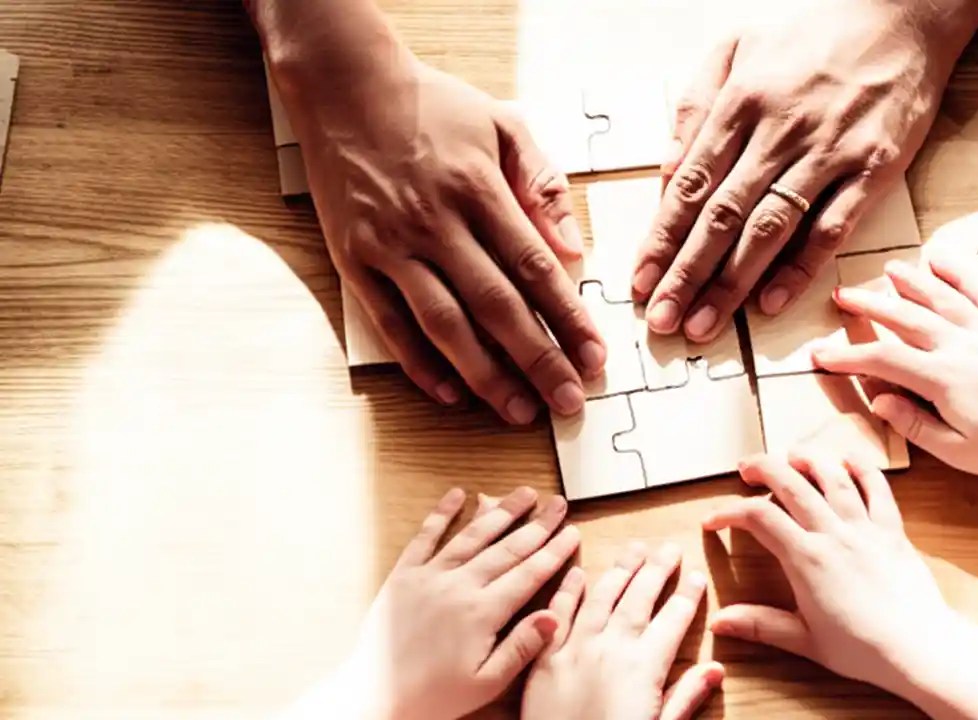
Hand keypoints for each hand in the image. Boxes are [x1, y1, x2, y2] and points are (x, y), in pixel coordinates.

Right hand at [272, 24, 604, 423]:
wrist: (343, 85)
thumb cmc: (430, 104)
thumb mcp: (503, 123)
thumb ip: (543, 185)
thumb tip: (575, 251)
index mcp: (478, 190)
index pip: (535, 269)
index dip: (568, 319)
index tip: (594, 357)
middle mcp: (435, 223)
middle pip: (497, 306)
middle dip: (538, 361)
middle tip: (568, 402)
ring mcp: (390, 246)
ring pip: (444, 324)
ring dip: (485, 374)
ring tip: (518, 411)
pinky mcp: (354, 260)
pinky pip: (390, 323)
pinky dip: (420, 362)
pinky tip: (451, 392)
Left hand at [334, 487, 579, 719]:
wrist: (376, 696)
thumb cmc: (434, 696)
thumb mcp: (486, 683)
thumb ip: (521, 647)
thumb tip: (554, 617)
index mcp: (482, 613)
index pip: (528, 575)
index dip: (553, 552)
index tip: (572, 533)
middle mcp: (458, 586)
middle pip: (507, 549)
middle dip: (537, 525)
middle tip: (558, 504)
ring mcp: (429, 577)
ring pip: (472, 535)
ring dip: (501, 512)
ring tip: (524, 493)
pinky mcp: (403, 575)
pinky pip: (425, 537)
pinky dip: (441, 514)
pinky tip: (457, 495)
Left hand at [522, 542, 723, 719]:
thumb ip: (685, 699)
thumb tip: (715, 670)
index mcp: (644, 668)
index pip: (673, 620)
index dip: (687, 596)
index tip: (696, 575)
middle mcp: (611, 650)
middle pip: (639, 598)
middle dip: (657, 569)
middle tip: (669, 547)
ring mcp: (574, 651)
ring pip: (601, 597)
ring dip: (620, 569)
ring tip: (634, 549)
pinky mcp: (544, 661)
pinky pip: (557, 615)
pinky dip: (568, 591)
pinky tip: (577, 572)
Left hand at [633, 0, 977, 342]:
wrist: (903, 16)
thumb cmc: (814, 38)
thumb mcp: (739, 47)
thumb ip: (697, 104)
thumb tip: (668, 169)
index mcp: (742, 101)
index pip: (691, 184)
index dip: (662, 239)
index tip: (641, 281)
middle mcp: (781, 130)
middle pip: (722, 215)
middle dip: (686, 273)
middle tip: (663, 319)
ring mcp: (829, 152)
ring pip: (769, 229)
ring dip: (732, 283)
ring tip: (704, 324)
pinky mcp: (873, 169)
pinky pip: (831, 229)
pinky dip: (800, 269)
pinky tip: (771, 302)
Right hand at [704, 451, 955, 689]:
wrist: (920, 648)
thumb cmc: (865, 649)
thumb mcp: (805, 641)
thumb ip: (761, 625)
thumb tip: (718, 621)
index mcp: (806, 559)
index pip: (758, 517)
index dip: (729, 511)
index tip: (713, 520)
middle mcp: (833, 534)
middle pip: (791, 483)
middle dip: (763, 467)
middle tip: (746, 467)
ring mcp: (865, 527)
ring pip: (832, 476)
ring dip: (809, 458)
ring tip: (792, 452)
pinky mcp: (892, 530)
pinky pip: (878, 488)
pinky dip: (863, 468)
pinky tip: (848, 459)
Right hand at [811, 255, 977, 478]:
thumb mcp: (958, 451)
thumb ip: (914, 424)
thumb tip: (879, 401)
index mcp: (942, 379)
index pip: (882, 361)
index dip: (847, 356)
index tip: (820, 354)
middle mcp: (959, 347)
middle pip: (905, 318)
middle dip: (869, 306)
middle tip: (842, 297)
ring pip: (939, 298)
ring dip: (910, 281)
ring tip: (886, 270)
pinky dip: (959, 273)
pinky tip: (941, 260)